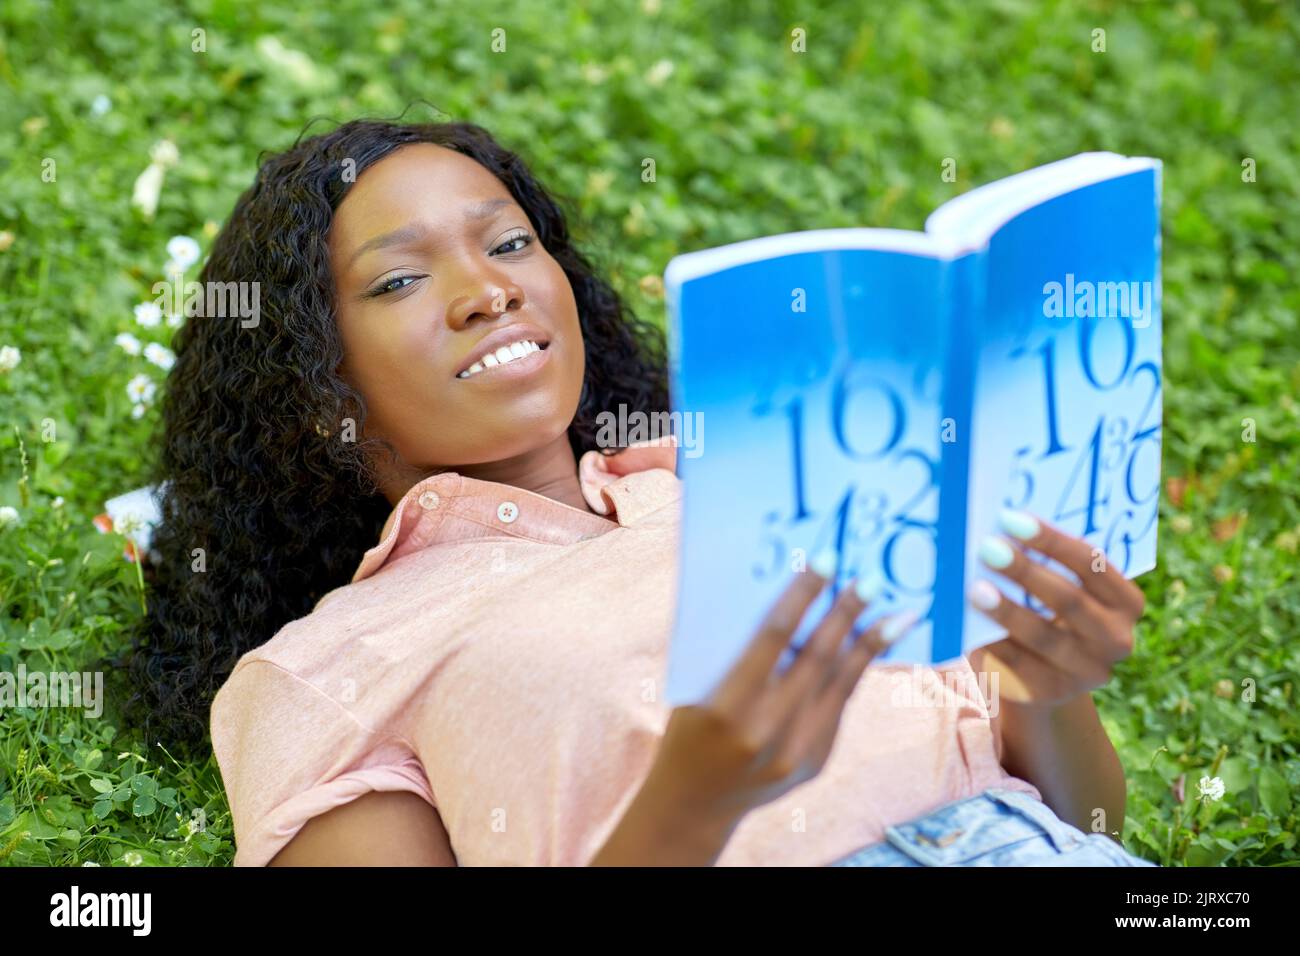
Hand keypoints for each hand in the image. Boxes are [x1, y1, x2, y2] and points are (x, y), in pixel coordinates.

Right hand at [592, 557, 918, 864]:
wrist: (695, 803)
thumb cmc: (689, 729)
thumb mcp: (699, 688)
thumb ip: (738, 651)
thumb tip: (788, 598)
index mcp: (728, 705)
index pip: (774, 637)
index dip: (802, 597)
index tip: (825, 563)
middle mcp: (768, 730)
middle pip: (817, 658)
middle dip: (846, 614)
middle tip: (869, 580)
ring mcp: (797, 750)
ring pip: (841, 683)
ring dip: (870, 643)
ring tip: (899, 613)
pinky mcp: (816, 761)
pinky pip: (839, 705)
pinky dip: (855, 672)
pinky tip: (871, 647)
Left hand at [966, 509, 1145, 707]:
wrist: (1038, 681)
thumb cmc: (1043, 614)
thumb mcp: (1053, 591)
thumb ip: (1042, 564)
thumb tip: (999, 530)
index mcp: (1126, 602)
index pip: (1093, 563)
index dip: (1052, 540)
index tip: (1011, 519)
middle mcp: (1117, 639)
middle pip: (1069, 599)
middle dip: (1026, 571)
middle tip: (988, 547)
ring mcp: (1088, 671)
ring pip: (1044, 636)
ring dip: (1007, 609)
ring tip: (975, 587)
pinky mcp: (1053, 692)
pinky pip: (1020, 664)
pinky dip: (994, 641)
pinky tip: (971, 623)